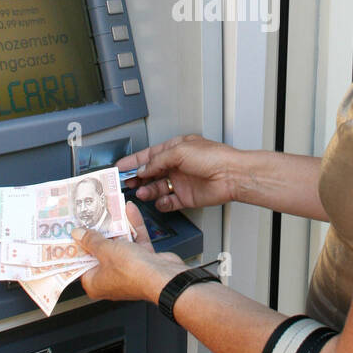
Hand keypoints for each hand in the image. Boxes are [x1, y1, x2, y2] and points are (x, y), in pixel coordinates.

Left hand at [72, 201, 185, 304]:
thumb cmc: (133, 271)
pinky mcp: (143, 262)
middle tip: (91, 216)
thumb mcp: (106, 251)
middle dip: (98, 233)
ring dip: (117, 228)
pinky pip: (135, 242)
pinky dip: (133, 228)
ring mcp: (128, 269)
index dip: (77, 246)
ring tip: (110, 210)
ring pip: (119, 245)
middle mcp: (110, 279)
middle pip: (100, 252)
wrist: (164, 277)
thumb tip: (78, 234)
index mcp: (95, 283)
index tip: (74, 231)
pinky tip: (130, 212)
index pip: (80, 263)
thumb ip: (92, 240)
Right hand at [116, 134, 239, 212]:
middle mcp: (177, 165)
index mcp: (175, 149)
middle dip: (137, 178)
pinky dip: (163, 203)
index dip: (133, 161)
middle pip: (151, 173)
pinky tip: (160, 201)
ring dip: (148, 191)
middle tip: (125, 183)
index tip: (119, 167)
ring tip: (141, 193)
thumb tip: (143, 169)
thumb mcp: (179, 151)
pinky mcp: (187, 197)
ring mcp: (182, 182)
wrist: (232, 175)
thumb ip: (157, 161)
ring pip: (158, 188)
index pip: (149, 155)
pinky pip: (170, 202)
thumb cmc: (213, 157)